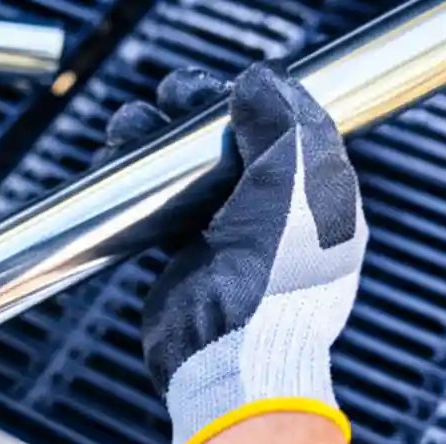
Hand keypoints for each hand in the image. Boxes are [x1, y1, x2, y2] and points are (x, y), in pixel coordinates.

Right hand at [108, 63, 367, 443]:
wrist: (233, 358)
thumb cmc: (276, 282)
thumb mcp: (293, 182)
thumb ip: (280, 124)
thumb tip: (258, 82)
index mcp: (323, 196)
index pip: (291, 126)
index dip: (255, 98)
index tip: (221, 86)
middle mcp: (282, 215)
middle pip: (236, 143)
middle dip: (196, 115)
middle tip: (170, 98)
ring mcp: (236, 239)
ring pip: (195, 172)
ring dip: (160, 144)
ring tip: (130, 125)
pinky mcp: (192, 261)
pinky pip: (167, 208)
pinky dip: (144, 184)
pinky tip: (122, 164)